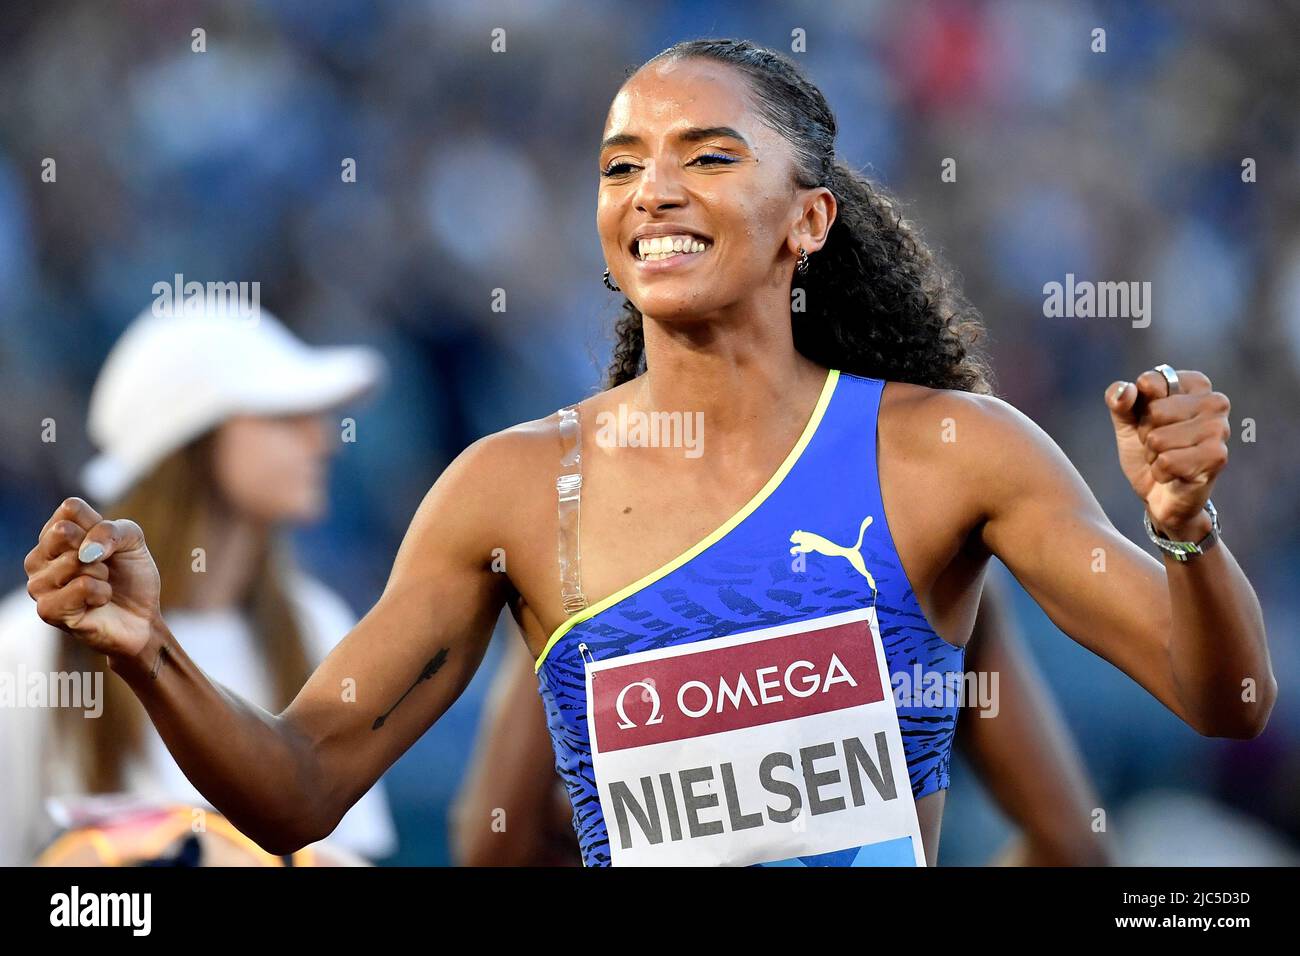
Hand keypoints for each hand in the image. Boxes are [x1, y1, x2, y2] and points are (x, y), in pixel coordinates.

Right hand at [24, 497, 161, 659]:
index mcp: (54, 535)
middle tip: (104, 569)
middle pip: (64, 531)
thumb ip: (112, 530)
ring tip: (101, 586)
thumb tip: (86, 550)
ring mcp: (38, 584)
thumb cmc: (131, 577)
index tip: (108, 545)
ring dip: (102, 575)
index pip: (70, 508)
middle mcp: (38, 557)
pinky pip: (81, 586)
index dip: (99, 525)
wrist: (142, 618)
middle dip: (99, 550)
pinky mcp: (48, 610)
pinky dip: (102, 592)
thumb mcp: (132, 540)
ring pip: (74, 560)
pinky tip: (98, 602)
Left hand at [1106, 369, 1230, 538]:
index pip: (1149, 382)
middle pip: (1155, 412)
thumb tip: (1125, 390)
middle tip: (1160, 445)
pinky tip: (1174, 474)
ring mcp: (1220, 429)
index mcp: (1195, 384)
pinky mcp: (1217, 457)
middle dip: (1147, 434)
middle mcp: (1215, 402)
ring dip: (1154, 455)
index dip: (1139, 408)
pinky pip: (1167, 462)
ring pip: (1159, 438)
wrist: (1157, 493)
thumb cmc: (1147, 450)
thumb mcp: (1126, 422)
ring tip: (1167, 459)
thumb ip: (1118, 401)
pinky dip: (1160, 472)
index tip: (1152, 420)